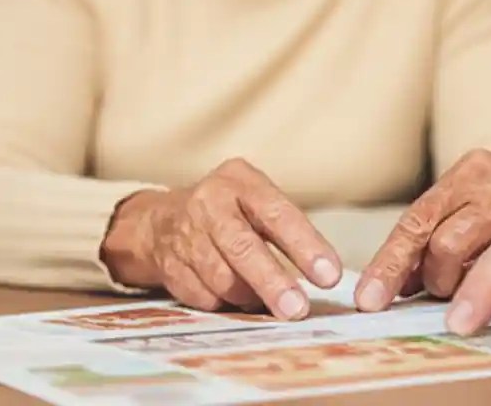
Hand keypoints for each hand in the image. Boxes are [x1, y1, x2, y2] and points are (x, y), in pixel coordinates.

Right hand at [103, 159, 341, 319]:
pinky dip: (225, 303)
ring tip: (265, 301)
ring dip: (249, 297)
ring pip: (223, 279)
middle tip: (298, 310)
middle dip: (273, 282)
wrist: (161, 221)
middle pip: (242, 247)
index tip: (329, 275)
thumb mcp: (258, 202)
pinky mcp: (169, 266)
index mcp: (240, 181)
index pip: (276, 213)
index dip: (304, 245)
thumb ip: (286, 230)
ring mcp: (185, 234)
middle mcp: (208, 203)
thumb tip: (321, 274)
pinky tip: (231, 296)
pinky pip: (205, 297)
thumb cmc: (231, 214)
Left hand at [355, 150, 490, 311]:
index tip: (369, 299)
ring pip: (466, 257)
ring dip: (461, 289)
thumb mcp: (470, 224)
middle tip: (436, 295)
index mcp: (473, 168)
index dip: (389, 264)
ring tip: (477, 291)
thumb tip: (383, 291)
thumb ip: (432, 245)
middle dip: (430, 280)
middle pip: (437, 241)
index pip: (417, 218)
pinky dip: (488, 296)